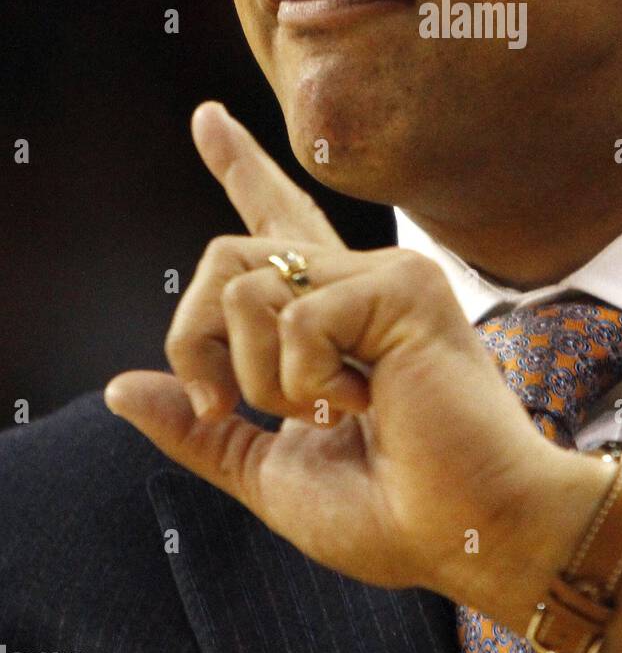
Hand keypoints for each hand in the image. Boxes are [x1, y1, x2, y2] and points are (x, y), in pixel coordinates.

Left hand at [104, 102, 613, 632]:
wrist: (467, 534)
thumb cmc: (391, 514)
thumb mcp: (268, 473)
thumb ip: (202, 429)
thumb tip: (123, 387)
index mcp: (330, 320)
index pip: (275, 224)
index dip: (239, 168)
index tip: (206, 118)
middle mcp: (356, 283)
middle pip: (225, 259)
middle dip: (193, 340)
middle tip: (226, 407)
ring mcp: (384, 276)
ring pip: (246, 285)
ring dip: (262, 377)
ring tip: (333, 413)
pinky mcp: (405, 285)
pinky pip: (297, 318)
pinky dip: (307, 382)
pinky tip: (369, 403)